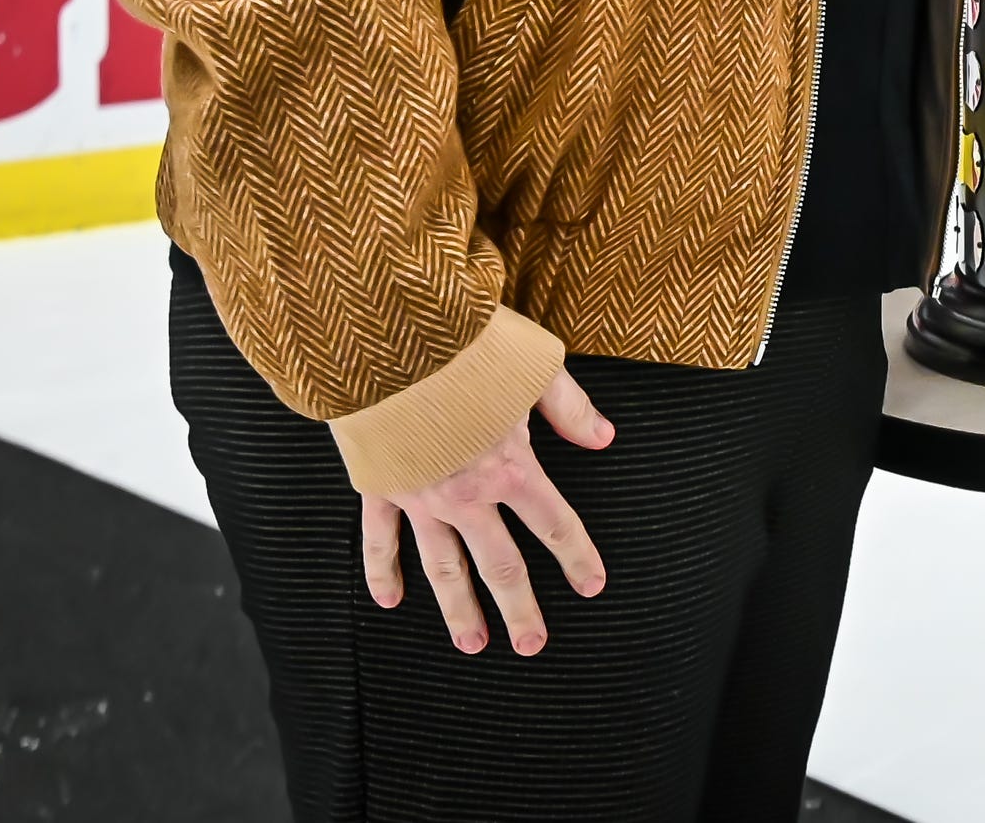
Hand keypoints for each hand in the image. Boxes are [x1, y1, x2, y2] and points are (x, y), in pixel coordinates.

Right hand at [358, 364, 612, 655]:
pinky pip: (380, 539)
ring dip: (457, 608)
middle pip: (499, 563)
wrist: (391, 340)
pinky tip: (389, 601)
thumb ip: (570, 409)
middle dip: (519, 608)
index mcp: (509, 467)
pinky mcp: (379, 485)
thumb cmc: (467, 346)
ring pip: (442, 566)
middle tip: (532, 645)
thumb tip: (605, 438)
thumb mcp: (535, 367)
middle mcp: (466, 494)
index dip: (576, 556)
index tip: (591, 585)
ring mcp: (419, 496)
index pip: (553, 524)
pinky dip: (383, 571)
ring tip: (471, 644)